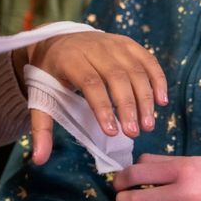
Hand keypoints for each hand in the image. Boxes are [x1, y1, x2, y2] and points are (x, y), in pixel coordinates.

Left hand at [26, 32, 167, 164]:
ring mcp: (113, 43)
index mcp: (70, 59)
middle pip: (116, 76)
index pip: (90, 83)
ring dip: (145, 98)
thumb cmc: (50, 74)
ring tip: (148, 125)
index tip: (111, 132)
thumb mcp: (40, 96)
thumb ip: (41, 128)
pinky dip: (157, 79)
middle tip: (134, 133)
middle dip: (128, 106)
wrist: (57, 40)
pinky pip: (147, 60)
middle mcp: (94, 48)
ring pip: (135, 70)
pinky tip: (161, 102)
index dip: (103, 107)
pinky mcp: (128, 44)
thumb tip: (38, 160)